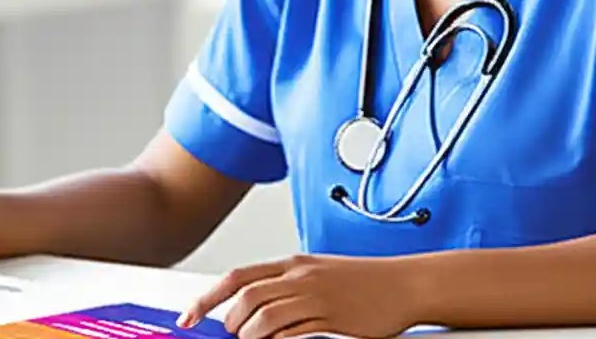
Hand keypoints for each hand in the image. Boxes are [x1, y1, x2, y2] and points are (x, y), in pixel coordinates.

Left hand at [177, 254, 419, 338]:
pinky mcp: (333, 320)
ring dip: (250, 335)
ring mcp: (316, 298)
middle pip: (245, 298)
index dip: (207, 298)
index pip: (237, 277)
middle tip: (230, 336)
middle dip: (228, 322)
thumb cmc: (364, 282)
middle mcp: (300, 277)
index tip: (189, 316)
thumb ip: (285, 289)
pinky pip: (294, 333)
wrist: (405, 284)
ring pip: (264, 317)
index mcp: (292, 264)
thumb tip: (250, 311)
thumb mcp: (318, 275)